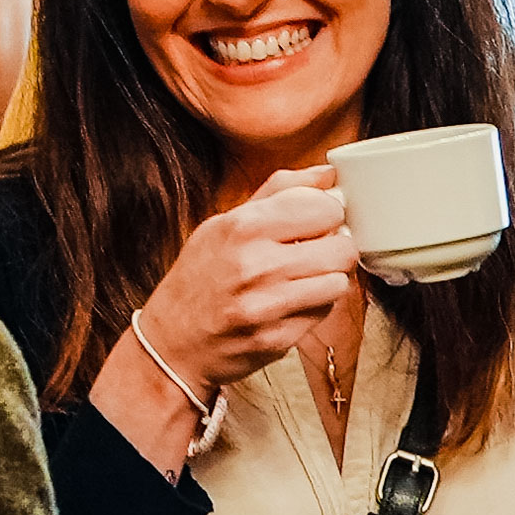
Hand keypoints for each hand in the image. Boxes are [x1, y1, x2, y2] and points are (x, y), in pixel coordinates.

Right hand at [138, 166, 355, 393]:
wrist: (173, 341)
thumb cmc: (199, 277)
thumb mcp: (224, 222)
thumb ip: (279, 192)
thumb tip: (328, 174)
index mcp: (243, 227)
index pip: (324, 207)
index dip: (328, 213)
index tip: (318, 220)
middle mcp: (256, 265)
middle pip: (341, 248)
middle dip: (335, 247)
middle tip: (317, 251)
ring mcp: (268, 306)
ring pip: (339, 282)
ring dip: (327, 279)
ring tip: (304, 278)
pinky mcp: (279, 338)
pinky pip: (323, 313)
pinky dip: (315, 306)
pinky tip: (291, 302)